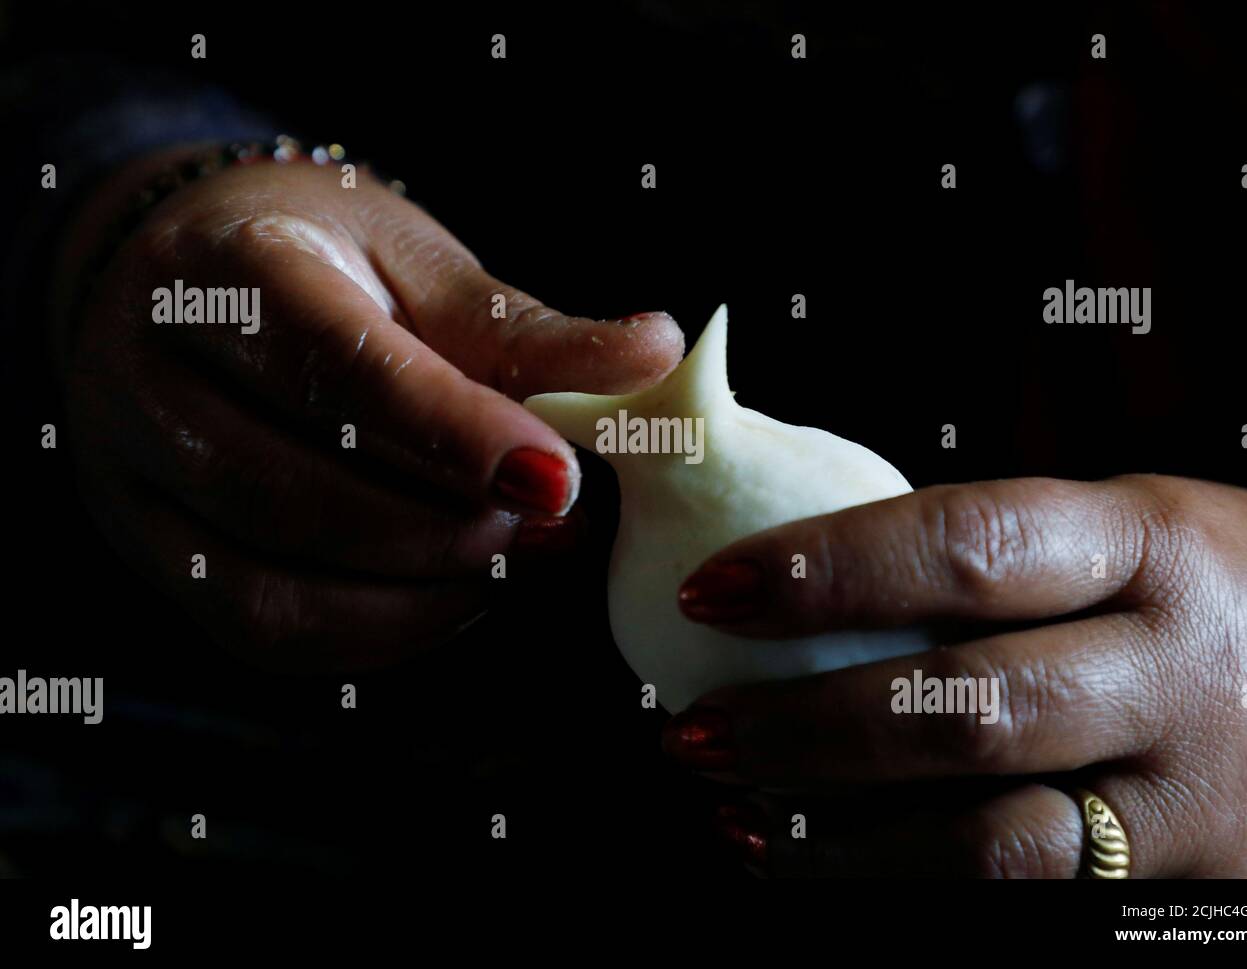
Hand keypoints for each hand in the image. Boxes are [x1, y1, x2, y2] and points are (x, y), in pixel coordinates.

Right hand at [59, 151, 682, 670]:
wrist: (183, 279)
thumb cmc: (323, 262)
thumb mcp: (417, 263)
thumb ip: (526, 328)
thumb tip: (658, 353)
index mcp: (225, 270)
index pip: (338, 366)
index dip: (455, 432)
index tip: (559, 479)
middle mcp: (146, 374)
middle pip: (299, 490)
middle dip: (449, 526)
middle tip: (558, 523)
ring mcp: (132, 472)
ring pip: (274, 577)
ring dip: (421, 587)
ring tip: (515, 555)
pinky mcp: (152, 547)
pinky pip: (262, 629)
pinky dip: (376, 631)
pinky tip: (453, 594)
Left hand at [665, 475, 1246, 875]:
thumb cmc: (1228, 588)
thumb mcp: (1140, 530)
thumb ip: (1003, 553)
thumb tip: (820, 567)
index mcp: (1151, 545)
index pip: (967, 545)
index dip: (827, 568)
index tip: (715, 588)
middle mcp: (1172, 672)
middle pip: (964, 705)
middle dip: (806, 725)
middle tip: (695, 728)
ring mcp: (1187, 797)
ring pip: (991, 841)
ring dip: (839, 835)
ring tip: (736, 811)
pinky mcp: (1182, 889)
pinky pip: (1023, 905)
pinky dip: (902, 889)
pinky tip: (823, 866)